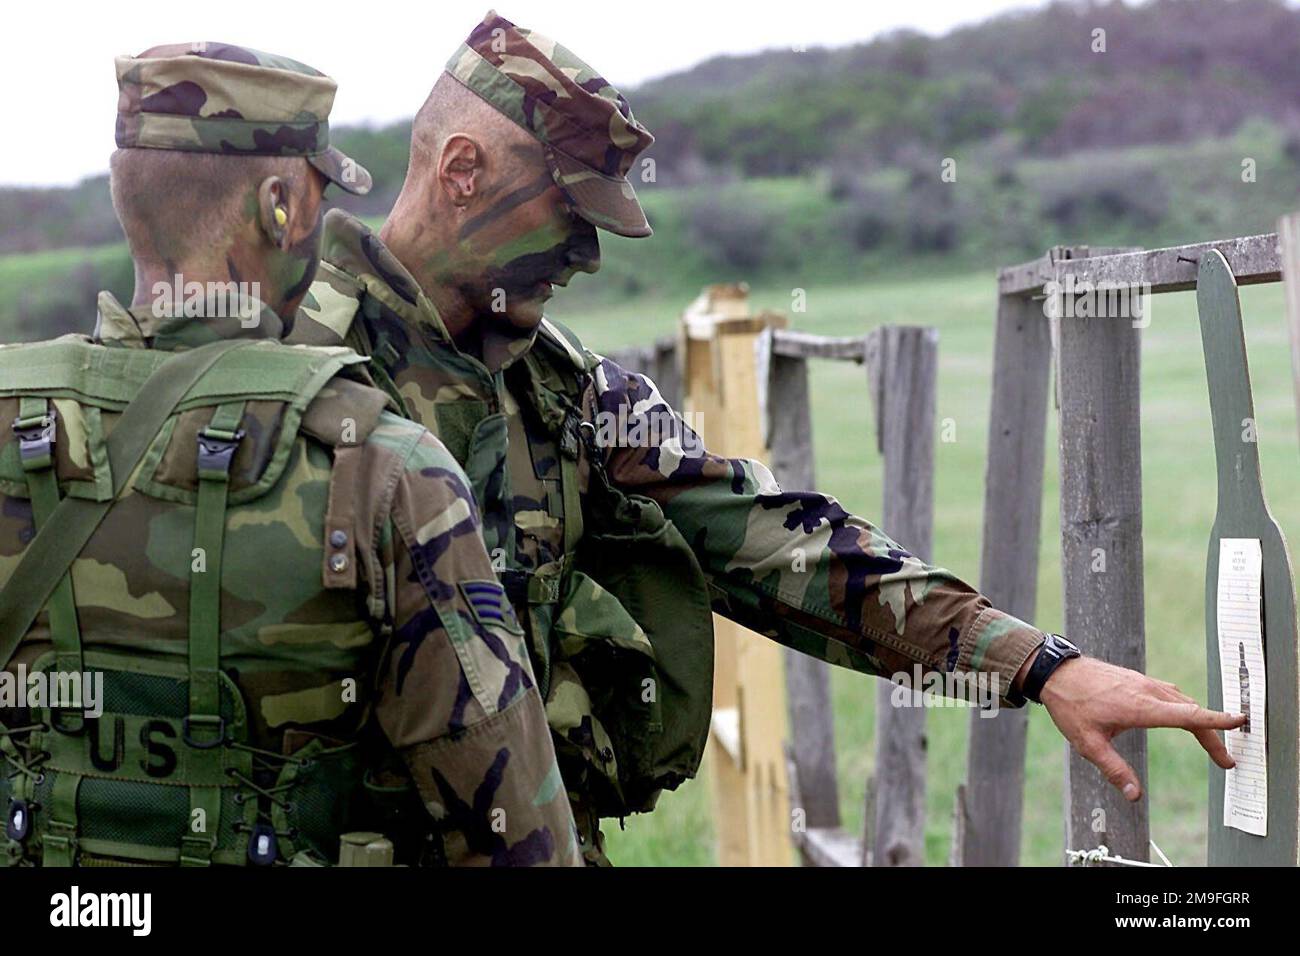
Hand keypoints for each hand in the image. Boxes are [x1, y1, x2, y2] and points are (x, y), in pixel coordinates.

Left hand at [1032, 654, 1245, 801]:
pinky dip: (1185, 707)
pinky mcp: (1138, 680)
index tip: (1240, 721)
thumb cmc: (1070, 706)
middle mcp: (1148, 692)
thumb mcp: (1087, 743)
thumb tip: (1134, 795)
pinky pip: (1171, 694)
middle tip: (1226, 761)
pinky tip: (1183, 717)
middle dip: (1213, 735)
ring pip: (1182, 701)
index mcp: (1141, 707)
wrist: (1055, 672)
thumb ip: (1113, 769)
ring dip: (1199, 720)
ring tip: (1210, 743)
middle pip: (1192, 713)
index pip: (1188, 715)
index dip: (1217, 721)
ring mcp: (1144, 683)